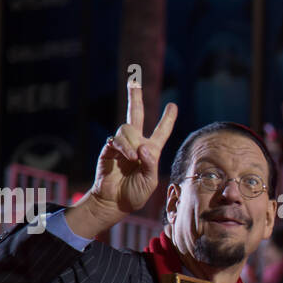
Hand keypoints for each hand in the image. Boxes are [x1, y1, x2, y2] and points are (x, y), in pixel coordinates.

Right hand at [70, 81, 177, 237]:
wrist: (114, 201)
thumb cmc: (134, 194)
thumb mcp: (149, 182)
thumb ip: (150, 165)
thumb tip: (143, 147)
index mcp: (151, 151)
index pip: (161, 132)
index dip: (167, 119)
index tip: (173, 105)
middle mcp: (136, 143)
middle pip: (136, 114)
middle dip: (134, 97)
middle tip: (133, 80)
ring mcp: (122, 144)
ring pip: (128, 128)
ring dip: (132, 142)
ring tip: (133, 160)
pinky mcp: (109, 148)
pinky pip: (117, 139)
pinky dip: (125, 147)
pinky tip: (129, 157)